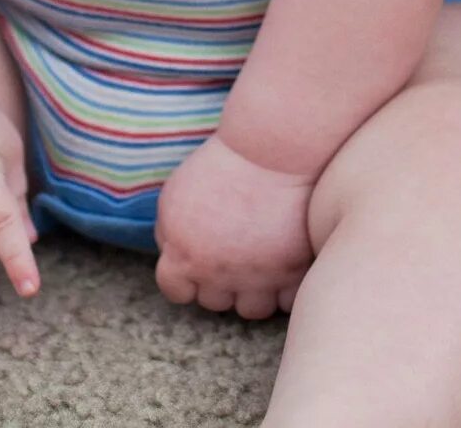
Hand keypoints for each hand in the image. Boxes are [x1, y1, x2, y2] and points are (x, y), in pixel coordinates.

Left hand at [156, 132, 315, 319]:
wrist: (273, 151)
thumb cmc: (224, 164)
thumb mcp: (176, 193)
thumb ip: (169, 231)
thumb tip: (171, 254)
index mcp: (184, 256)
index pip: (175, 290)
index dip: (186, 278)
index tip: (198, 261)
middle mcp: (218, 275)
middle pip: (215, 302)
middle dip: (221, 282)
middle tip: (234, 254)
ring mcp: (257, 278)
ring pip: (252, 309)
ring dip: (254, 291)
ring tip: (261, 265)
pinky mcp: (291, 272)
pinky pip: (287, 301)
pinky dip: (286, 289)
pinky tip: (286, 266)